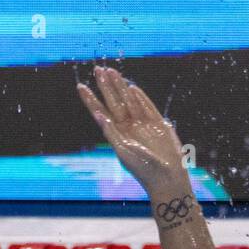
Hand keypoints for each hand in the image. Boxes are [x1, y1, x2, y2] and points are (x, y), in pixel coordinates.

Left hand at [78, 66, 189, 198]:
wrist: (167, 179)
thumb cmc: (143, 169)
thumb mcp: (123, 152)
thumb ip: (111, 133)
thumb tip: (99, 116)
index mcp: (117, 134)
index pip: (100, 113)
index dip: (91, 100)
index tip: (80, 86)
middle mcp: (128, 127)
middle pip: (114, 102)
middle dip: (106, 86)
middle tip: (98, 69)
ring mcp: (143, 125)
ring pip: (129, 101)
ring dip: (120, 87)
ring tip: (112, 71)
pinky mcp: (159, 125)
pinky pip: (148, 107)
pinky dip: (141, 98)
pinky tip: (132, 87)